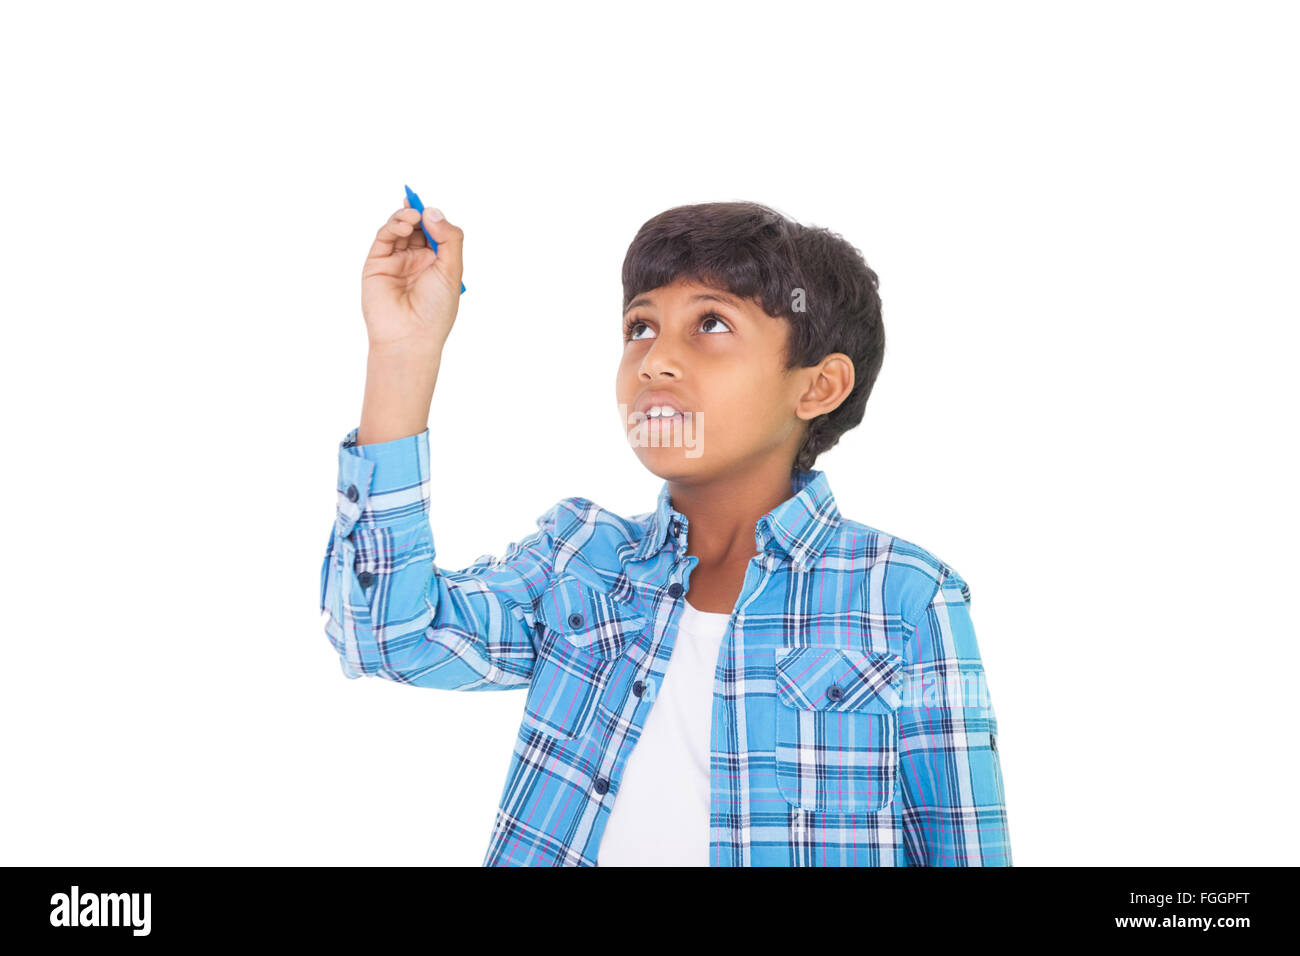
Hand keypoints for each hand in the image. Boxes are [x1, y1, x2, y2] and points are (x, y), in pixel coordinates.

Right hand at [360, 199, 463, 351]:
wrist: (409, 336)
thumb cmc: (435, 310)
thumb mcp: (452, 271)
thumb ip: (448, 239)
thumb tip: (433, 212)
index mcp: (438, 264)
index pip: (436, 233)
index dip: (434, 218)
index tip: (432, 207)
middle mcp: (416, 261)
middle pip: (417, 226)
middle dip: (419, 213)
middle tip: (420, 207)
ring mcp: (396, 261)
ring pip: (399, 228)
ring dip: (406, 217)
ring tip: (413, 217)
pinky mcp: (377, 263)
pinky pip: (385, 238)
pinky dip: (393, 226)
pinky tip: (405, 225)